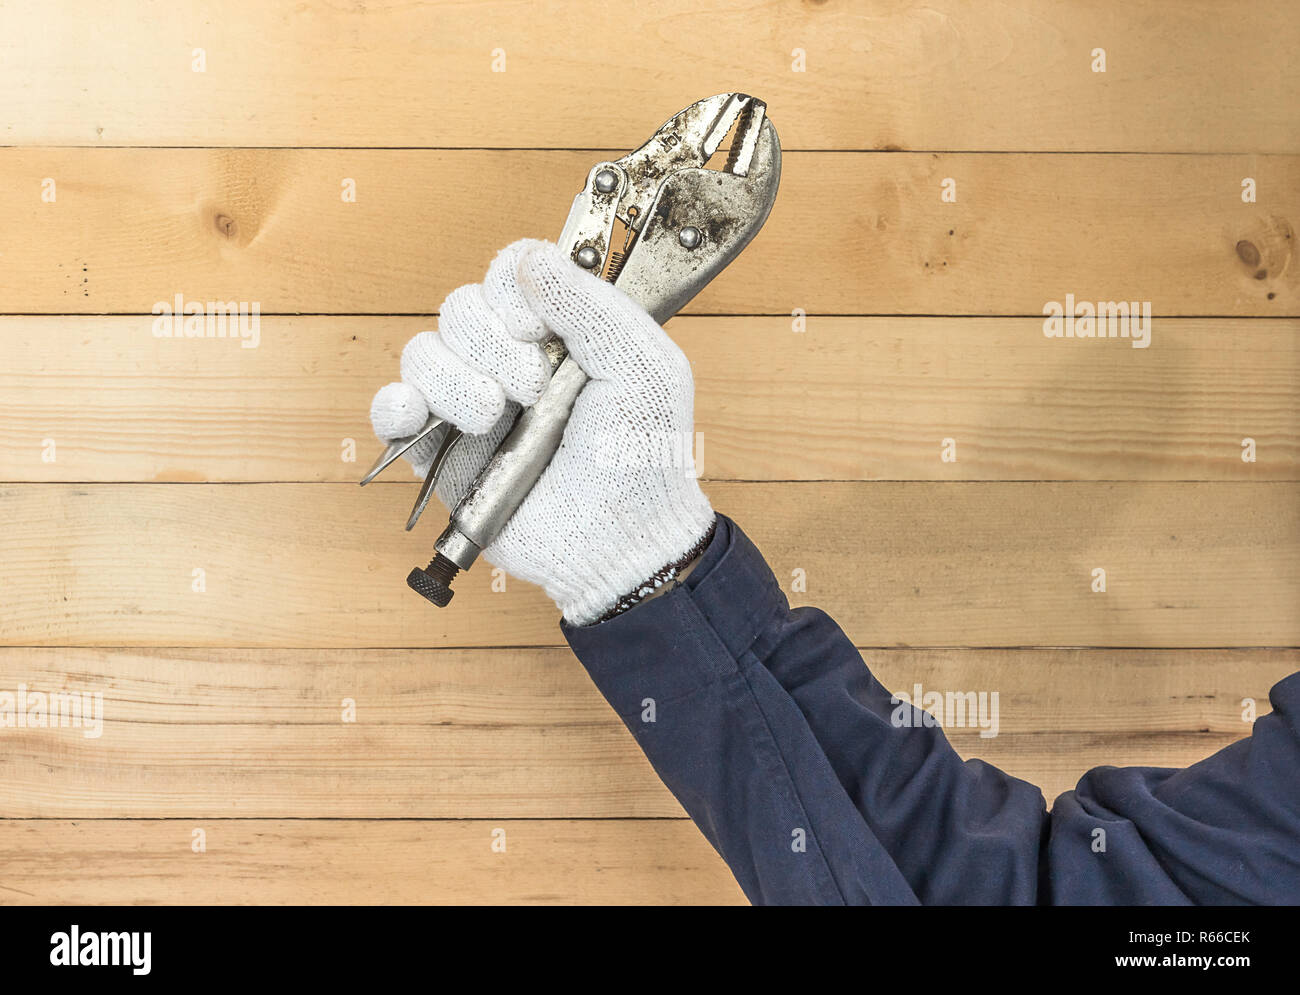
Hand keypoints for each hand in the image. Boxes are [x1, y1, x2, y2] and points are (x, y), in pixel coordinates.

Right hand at [370, 239, 714, 624]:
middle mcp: (509, 362)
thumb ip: (590, 304)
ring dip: (456, 381)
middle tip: (535, 389)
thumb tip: (530, 262)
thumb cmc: (642, 454)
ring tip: (496, 418)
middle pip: (461, 308)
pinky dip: (396, 406)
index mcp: (557, 332)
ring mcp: (473, 406)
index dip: (512, 291)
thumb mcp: (641, 365)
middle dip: (493, 345)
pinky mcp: (442, 453)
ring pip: (423, 351)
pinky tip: (422, 415)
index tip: (541, 331)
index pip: (508, 273)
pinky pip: (392, 411)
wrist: (620, 538)